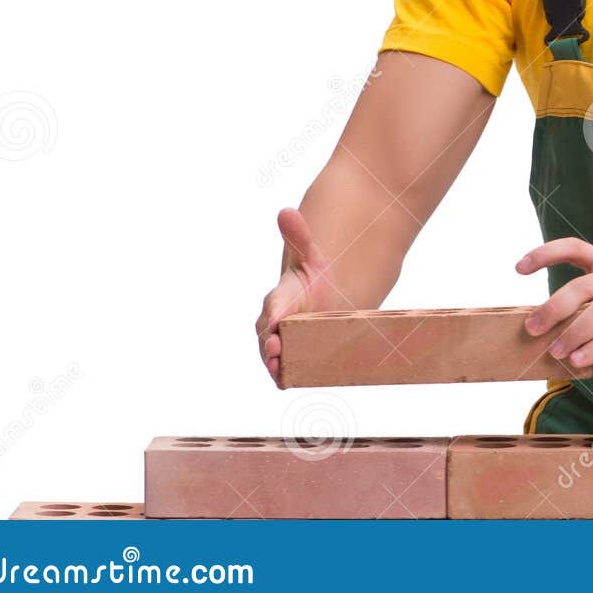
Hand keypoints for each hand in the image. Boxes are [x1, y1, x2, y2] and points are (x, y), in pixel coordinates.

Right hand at [254, 208, 340, 386]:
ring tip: (279, 369)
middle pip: (268, 335)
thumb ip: (299, 238)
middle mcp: (275, 324)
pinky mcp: (291, 359)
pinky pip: (284, 371)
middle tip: (276, 348)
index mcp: (280, 298)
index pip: (274, 305)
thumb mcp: (311, 258)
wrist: (323, 303)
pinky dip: (284, 376)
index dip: (275, 312)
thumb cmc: (313, 280)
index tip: (277, 318)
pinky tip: (286, 381)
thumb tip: (285, 211)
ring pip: (272, 357)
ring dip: (274, 364)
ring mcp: (281, 343)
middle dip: (270, 343)